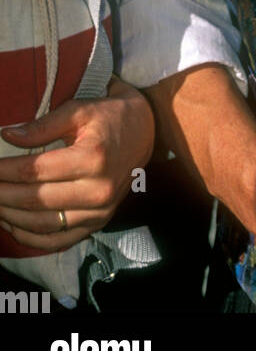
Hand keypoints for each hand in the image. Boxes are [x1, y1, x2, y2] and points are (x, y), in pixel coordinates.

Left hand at [0, 78, 154, 250]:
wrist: (146, 133)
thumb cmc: (110, 116)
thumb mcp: (79, 110)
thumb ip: (42, 125)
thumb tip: (6, 136)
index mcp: (93, 158)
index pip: (35, 170)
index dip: (4, 171)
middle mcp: (98, 190)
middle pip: (35, 200)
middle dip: (1, 195)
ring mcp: (99, 211)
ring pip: (43, 224)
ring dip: (11, 217)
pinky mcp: (98, 223)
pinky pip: (58, 240)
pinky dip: (30, 237)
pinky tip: (12, 224)